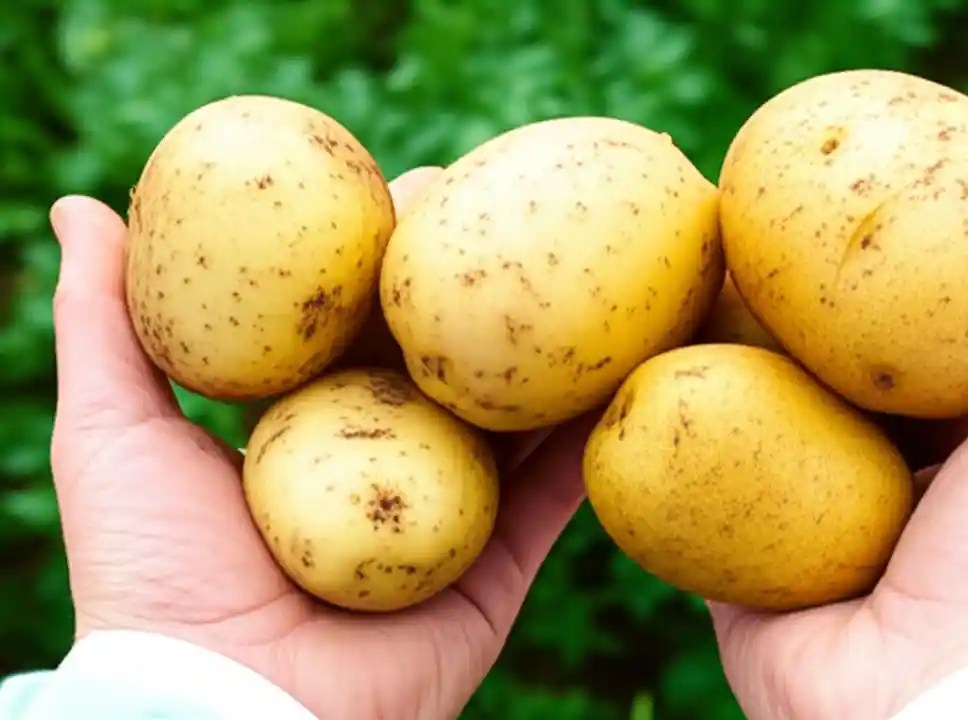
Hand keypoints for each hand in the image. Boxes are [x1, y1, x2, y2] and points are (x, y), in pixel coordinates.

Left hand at [47, 167, 585, 718]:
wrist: (225, 704)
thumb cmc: (154, 571)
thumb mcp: (109, 430)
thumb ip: (105, 322)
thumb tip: (79, 206)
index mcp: (306, 428)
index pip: (360, 323)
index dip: (389, 256)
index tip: (417, 187)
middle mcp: (385, 467)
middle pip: (445, 361)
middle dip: (480, 289)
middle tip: (511, 209)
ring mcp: (448, 517)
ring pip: (514, 420)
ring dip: (551, 353)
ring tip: (592, 276)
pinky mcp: (496, 571)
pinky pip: (556, 498)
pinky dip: (591, 440)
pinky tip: (625, 373)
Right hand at [710, 173, 967, 718]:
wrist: (942, 696)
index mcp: (956, 442)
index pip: (901, 334)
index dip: (867, 267)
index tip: (825, 191)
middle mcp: (875, 480)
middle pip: (811, 373)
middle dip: (769, 306)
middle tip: (723, 225)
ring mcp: (799, 527)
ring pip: (738, 425)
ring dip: (701, 365)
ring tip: (657, 280)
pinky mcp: (734, 569)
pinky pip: (683, 495)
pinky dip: (656, 442)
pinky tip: (622, 372)